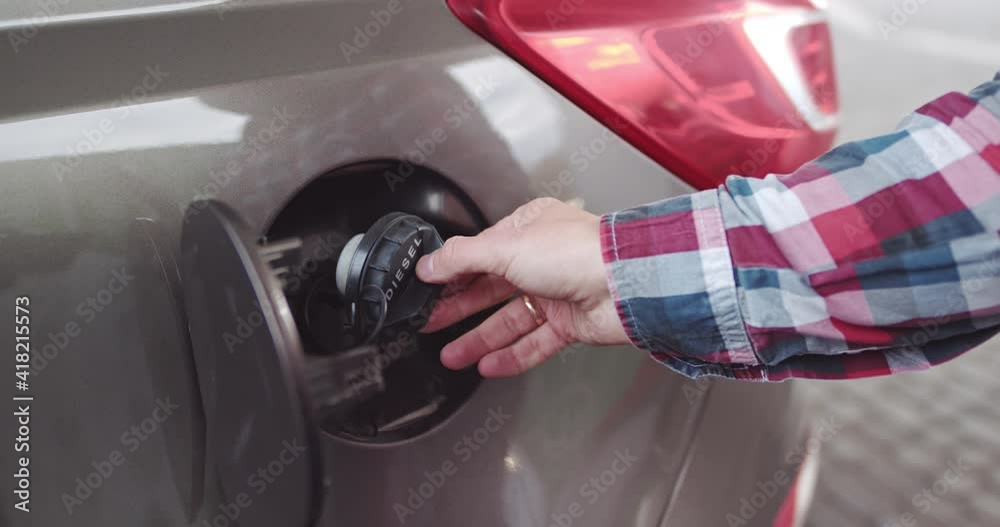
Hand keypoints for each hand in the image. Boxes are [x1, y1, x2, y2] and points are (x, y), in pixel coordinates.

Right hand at [416, 198, 628, 376]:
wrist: (626, 284)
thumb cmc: (578, 252)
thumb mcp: (505, 247)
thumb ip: (462, 258)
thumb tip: (429, 264)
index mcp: (529, 229)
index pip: (480, 253)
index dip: (453, 273)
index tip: (427, 288)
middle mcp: (543, 259)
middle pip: (491, 288)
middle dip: (459, 309)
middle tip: (431, 323)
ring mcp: (557, 292)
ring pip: (510, 320)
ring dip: (480, 339)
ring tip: (452, 355)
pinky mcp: (571, 323)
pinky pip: (534, 343)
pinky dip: (511, 355)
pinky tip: (489, 365)